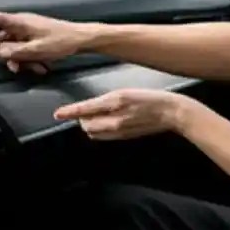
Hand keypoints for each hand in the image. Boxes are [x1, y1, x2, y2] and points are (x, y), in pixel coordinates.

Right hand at [0, 7, 92, 74]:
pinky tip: (41, 66)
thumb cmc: (63, 40)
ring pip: (11, 48)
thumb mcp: (36, 50)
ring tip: (37, 67)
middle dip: (6, 56)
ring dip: (20, 61)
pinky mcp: (33, 37)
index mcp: (16, 22)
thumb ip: (14, 52)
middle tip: (19, 66)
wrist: (81, 39)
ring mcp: (26, 30)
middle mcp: (18, 24)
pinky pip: (22, 50)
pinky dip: (28, 59)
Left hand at [53, 89, 197, 140]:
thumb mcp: (126, 92)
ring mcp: (120, 131)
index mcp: (114, 104)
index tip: (58, 114)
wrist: (172, 112)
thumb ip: (105, 101)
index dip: (69, 112)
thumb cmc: (152, 98)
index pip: (84, 110)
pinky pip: (105, 136)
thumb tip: (87, 109)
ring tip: (99, 115)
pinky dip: (101, 130)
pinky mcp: (125, 137)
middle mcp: (114, 121)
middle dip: (82, 118)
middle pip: (86, 125)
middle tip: (88, 110)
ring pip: (94, 132)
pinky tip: (109, 121)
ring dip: (90, 125)